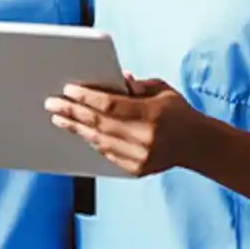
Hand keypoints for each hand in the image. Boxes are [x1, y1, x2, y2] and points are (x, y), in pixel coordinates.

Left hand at [45, 75, 204, 176]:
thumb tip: (116, 79)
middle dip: (72, 112)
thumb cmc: (178, 111)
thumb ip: (137, 85)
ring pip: (99, 140)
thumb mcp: (161, 90)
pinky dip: (92, 141)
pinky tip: (80, 132)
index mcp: (151, 114)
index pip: (110, 105)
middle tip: (52, 104)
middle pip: (99, 123)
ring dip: (76, 128)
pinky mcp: (136, 169)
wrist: (197, 144)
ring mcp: (140, 156)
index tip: (68, 89)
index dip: (86, 97)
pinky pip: (106, 154)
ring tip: (59, 118)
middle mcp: (144, 137)